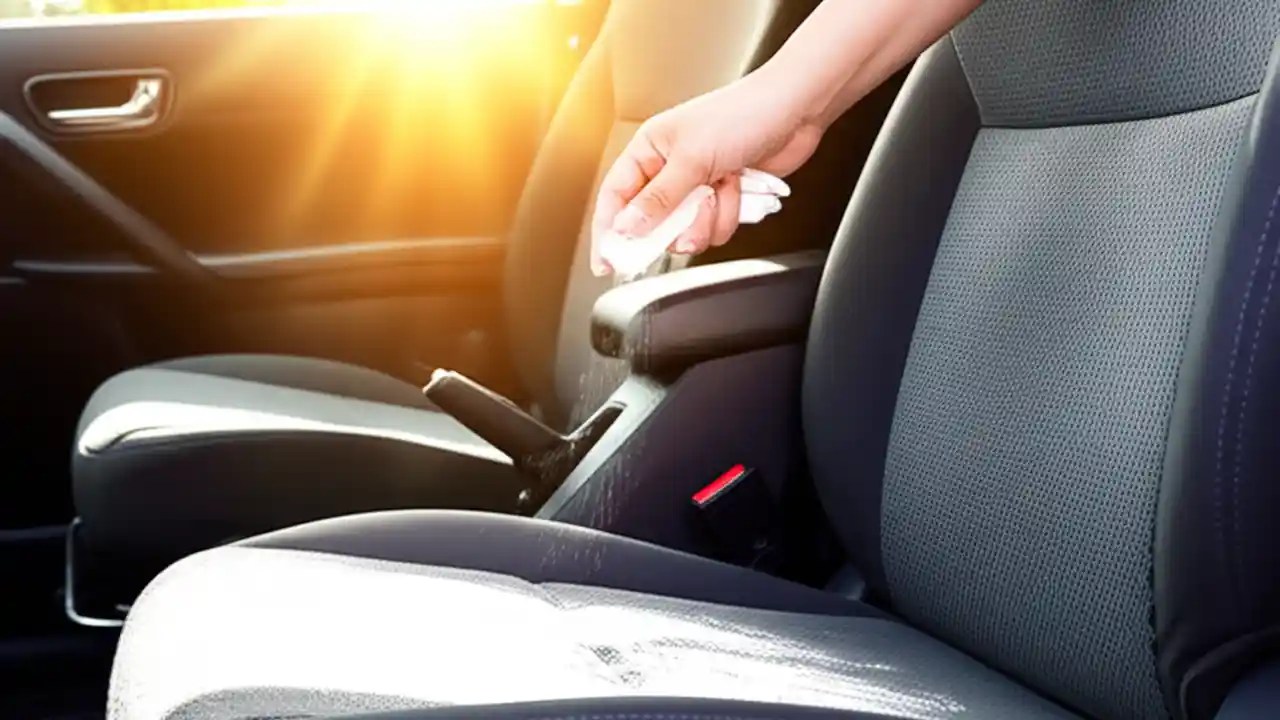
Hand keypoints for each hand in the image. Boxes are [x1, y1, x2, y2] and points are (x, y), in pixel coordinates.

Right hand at [590, 73, 825, 275]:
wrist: (796, 110)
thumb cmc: (742, 114)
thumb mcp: (691, 159)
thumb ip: (658, 199)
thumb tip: (625, 228)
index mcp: (650, 149)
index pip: (616, 197)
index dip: (608, 231)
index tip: (607, 263)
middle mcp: (670, 167)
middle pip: (653, 222)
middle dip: (674, 228)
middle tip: (688, 229)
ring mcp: (698, 184)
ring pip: (687, 229)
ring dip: (707, 221)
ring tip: (722, 195)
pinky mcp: (724, 196)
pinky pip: (715, 227)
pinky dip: (729, 215)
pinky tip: (739, 189)